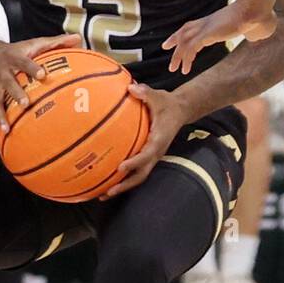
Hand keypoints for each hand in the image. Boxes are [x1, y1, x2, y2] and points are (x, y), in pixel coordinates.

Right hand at [0, 34, 81, 135]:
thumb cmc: (17, 51)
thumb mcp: (33, 44)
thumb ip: (55, 42)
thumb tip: (78, 38)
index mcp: (14, 58)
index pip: (24, 62)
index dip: (32, 68)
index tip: (42, 74)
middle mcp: (2, 73)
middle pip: (8, 83)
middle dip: (16, 94)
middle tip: (25, 104)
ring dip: (0, 115)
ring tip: (7, 128)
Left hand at [103, 83, 188, 197]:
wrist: (180, 111)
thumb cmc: (166, 104)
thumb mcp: (158, 96)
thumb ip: (145, 93)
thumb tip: (131, 88)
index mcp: (159, 140)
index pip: (147, 154)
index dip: (134, 162)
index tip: (120, 167)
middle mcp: (156, 152)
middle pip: (141, 175)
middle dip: (125, 184)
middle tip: (108, 192)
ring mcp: (152, 156)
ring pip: (138, 176)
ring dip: (122, 186)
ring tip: (103, 194)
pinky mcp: (148, 156)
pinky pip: (135, 170)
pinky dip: (122, 178)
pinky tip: (106, 180)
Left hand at [164, 0, 276, 75]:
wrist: (254, 9)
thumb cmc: (256, 14)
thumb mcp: (250, 24)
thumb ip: (249, 29)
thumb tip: (259, 35)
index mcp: (213, 19)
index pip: (191, 25)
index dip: (182, 32)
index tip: (173, 39)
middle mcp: (207, 22)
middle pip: (184, 31)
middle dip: (174, 40)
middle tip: (165, 48)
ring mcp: (206, 27)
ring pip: (184, 42)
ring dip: (178, 56)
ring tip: (174, 69)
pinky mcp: (208, 34)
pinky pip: (191, 48)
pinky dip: (186, 58)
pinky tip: (186, 68)